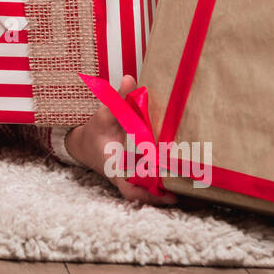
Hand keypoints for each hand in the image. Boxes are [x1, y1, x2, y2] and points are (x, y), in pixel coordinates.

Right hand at [64, 74, 178, 205]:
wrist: (83, 144)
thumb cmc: (93, 131)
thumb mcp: (104, 114)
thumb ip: (118, 99)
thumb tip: (129, 78)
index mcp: (114, 167)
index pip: (129, 188)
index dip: (147, 195)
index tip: (166, 193)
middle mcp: (123, 176)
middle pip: (144, 194)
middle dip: (164, 195)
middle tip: (187, 188)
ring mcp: (129, 177)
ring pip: (148, 190)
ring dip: (166, 189)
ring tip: (190, 187)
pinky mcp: (135, 174)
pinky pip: (149, 182)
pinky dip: (162, 181)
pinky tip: (180, 175)